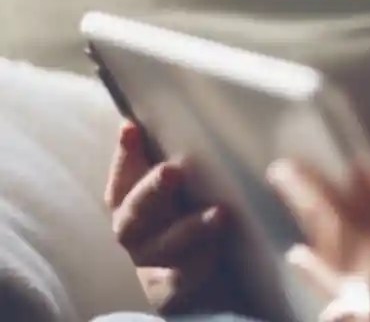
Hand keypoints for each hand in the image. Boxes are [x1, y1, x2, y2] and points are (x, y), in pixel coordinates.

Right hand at [104, 121, 230, 312]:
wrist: (194, 276)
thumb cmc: (184, 214)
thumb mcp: (181, 186)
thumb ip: (180, 158)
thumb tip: (198, 108)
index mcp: (130, 199)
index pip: (123, 173)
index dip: (125, 153)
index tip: (131, 127)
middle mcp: (133, 229)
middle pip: (136, 209)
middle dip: (153, 189)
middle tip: (173, 171)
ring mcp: (150, 259)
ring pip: (163, 243)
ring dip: (189, 228)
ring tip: (220, 213)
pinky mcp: (170, 287)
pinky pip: (181, 277)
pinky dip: (197, 265)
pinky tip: (216, 253)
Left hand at [268, 161, 369, 321]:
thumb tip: (366, 177)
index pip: (333, 222)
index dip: (308, 191)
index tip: (286, 166)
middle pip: (332, 260)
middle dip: (312, 225)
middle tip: (293, 195)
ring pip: (343, 293)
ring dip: (326, 265)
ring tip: (301, 248)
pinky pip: (366, 311)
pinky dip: (349, 293)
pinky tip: (340, 293)